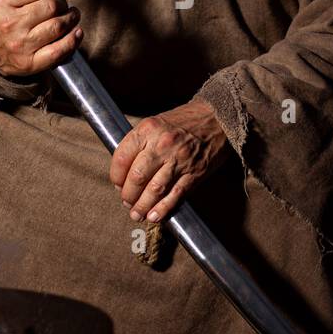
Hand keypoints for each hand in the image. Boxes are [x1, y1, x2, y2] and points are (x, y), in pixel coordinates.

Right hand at [0, 0, 82, 77]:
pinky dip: (73, 40)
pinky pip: (59, 50)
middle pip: (51, 7)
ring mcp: (20, 45)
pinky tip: (76, 33)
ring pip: (58, 26)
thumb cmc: (3, 21)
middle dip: (65, 3)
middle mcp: (10, 24)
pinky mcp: (30, 63)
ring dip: (72, 18)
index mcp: (2, 3)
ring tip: (72, 16)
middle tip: (66, 4)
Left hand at [110, 97, 231, 223]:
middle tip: (127, 202)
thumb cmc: (183, 121)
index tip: (117, 184)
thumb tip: (124, 171)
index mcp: (148, 130)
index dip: (116, 176)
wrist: (216, 117)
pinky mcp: (194, 173)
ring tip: (137, 214)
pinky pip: (175, 195)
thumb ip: (139, 143)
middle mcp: (162, 145)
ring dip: (142, 206)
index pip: (122, 158)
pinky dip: (163, 208)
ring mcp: (179, 160)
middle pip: (137, 177)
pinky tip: (154, 216)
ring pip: (154, 190)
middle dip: (128, 195)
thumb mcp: (155, 122)